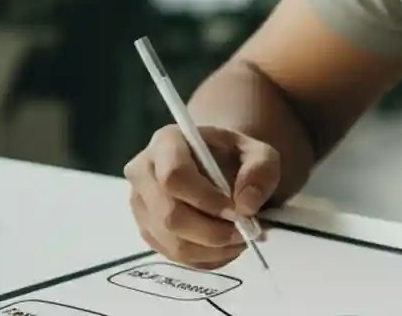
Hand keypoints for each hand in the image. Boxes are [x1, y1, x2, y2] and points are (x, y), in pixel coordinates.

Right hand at [124, 125, 280, 269]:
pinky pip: (174, 256)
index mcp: (166, 143)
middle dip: (212, 231)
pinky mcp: (148, 231)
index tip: (236, 210)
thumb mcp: (260, 153)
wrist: (219, 166)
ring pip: (172, 242)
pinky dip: (205, 258)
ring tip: (239, 239)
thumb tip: (245, 205)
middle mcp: (143, 173)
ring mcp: (141, 206)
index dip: (206, 199)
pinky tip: (225, 246)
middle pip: (170, 215)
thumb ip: (261, 170)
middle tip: (243, 231)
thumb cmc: (236, 156)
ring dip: (212, 249)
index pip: (174, 176)